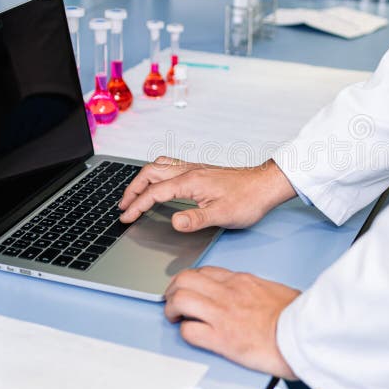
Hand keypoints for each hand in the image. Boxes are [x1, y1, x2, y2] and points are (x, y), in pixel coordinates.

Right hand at [118, 157, 295, 231]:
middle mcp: (189, 171)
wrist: (265, 185)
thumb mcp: (223, 214)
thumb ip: (196, 219)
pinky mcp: (200, 170)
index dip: (137, 206)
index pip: (154, 193)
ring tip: (134, 193)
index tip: (126, 218)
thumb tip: (175, 222)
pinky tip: (158, 183)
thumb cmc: (248, 199)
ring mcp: (194, 169)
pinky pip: (169, 166)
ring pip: (158, 166)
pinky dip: (155, 173)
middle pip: (150, 173)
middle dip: (132, 189)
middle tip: (123, 205)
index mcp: (190, 182)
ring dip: (142, 178)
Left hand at [164, 266, 299, 378]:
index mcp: (241, 281)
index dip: (190, 280)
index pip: (205, 271)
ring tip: (175, 318)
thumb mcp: (273, 290)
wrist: (303, 334)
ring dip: (171, 309)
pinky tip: (191, 334)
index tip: (189, 290)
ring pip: (179, 299)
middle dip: (172, 290)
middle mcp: (227, 293)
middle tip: (173, 302)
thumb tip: (248, 297)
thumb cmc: (296, 316)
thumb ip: (255, 290)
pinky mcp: (220, 338)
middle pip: (185, 279)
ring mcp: (222, 314)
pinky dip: (185, 332)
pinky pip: (188, 330)